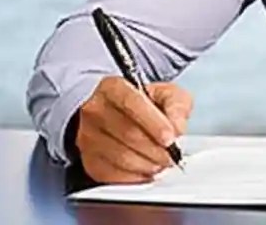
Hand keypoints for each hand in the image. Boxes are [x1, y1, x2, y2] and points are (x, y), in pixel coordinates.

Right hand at [74, 77, 192, 183]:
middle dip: (156, 149)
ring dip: (148, 164)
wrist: (118, 115)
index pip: (131, 103)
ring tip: (161, 162)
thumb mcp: (165, 94)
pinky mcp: (90, 161)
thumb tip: (177, 128)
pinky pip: (113, 175)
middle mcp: (95, 111)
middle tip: (172, 155)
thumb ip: (176, 106)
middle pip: (128, 134)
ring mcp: (88, 137)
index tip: (170, 138)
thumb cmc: (142, 104)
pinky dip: (136, 176)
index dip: (153, 123)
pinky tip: (147, 170)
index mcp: (113, 88)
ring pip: (121, 157)